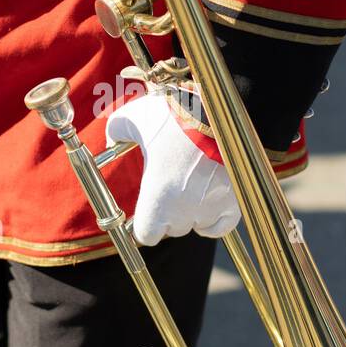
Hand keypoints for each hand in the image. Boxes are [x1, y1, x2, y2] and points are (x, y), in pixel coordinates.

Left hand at [105, 90, 239, 245]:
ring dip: (192, 212)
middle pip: (172, 228)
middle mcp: (184, 211)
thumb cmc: (176, 116)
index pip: (146, 234)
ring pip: (196, 225)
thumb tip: (112, 139)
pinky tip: (209, 207)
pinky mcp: (234, 203)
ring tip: (192, 185)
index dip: (144, 223)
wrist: (221, 112)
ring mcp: (211, 209)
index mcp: (157, 199)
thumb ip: (118, 130)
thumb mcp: (137, 116)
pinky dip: (214, 221)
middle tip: (170, 187)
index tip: (145, 212)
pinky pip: (221, 226)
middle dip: (169, 213)